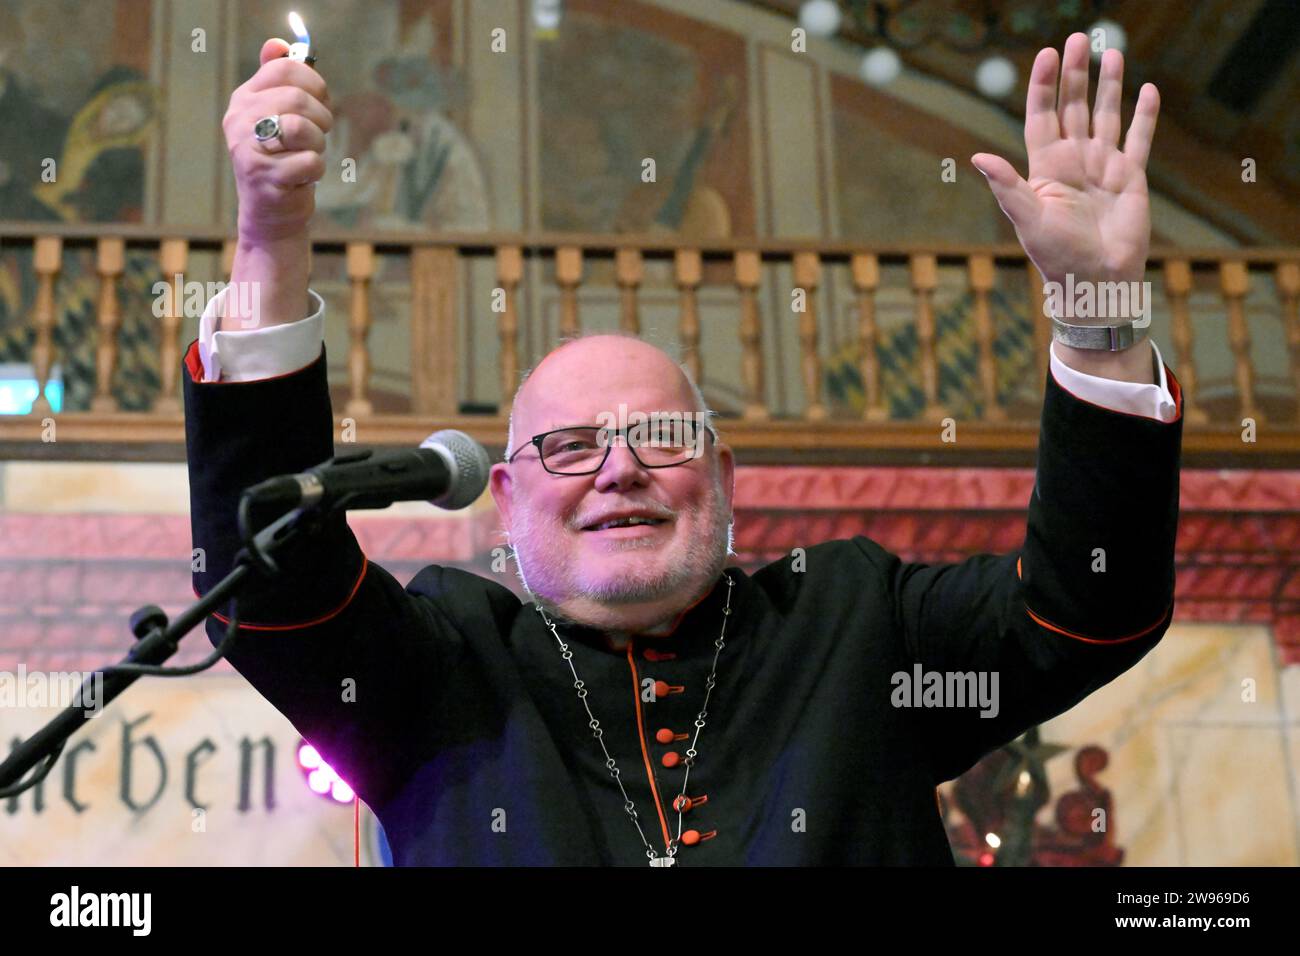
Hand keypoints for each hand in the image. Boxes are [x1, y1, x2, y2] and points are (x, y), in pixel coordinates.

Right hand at [222, 38, 333, 243]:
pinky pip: (310, 162)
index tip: (321, 99)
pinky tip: (304, 178)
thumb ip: (276, 81)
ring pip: (303, 128)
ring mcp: (249, 150)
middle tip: (319, 134)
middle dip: (321, 117)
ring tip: (310, 156)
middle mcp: (240, 121)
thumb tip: (279, 44)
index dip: (314, 82)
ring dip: (319, 144)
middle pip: (296, 98)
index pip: (283, 69)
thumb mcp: (276, 117)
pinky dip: (316, 170)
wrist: (270, 214)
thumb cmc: (281, 161)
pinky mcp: (265, 177)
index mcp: (244, 100)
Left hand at [971, 33, 1159, 287]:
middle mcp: (1074, 161)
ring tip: (1112, 52)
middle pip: (1073, 107)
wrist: (1095, 281)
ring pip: (1106, 116)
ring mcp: (1103, 167)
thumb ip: (1007, 186)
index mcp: (1046, 168)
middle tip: (1079, 38)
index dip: (1044, 86)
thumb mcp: (1028, 220)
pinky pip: (1140, 140)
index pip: (1043, 116)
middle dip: (1076, 74)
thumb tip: (977, 157)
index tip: (1047, 54)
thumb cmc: (1057, 257)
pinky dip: (1145, 116)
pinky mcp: (1131, 178)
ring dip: (1109, 86)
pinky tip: (1147, 90)